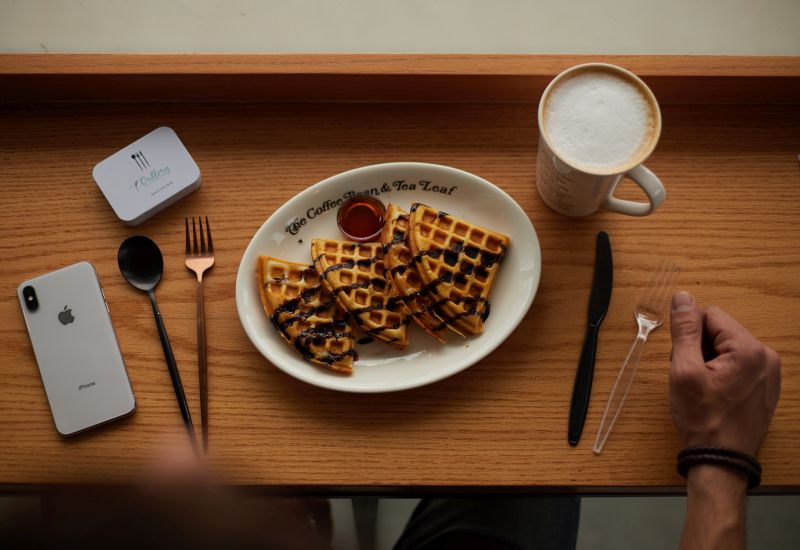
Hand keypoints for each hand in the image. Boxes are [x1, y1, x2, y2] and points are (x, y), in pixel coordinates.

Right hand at [669, 291, 780, 455]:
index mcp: (749, 350)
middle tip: (692, 377)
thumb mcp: (684, 371)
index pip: (711, 315)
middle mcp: (767, 357)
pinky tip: (715, 393)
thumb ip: (685, 330)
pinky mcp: (768, 386)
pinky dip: (723, 373)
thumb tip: (683, 298)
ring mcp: (771, 373)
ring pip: (729, 347)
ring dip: (711, 360)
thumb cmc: (702, 419)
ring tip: (703, 388)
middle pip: (722, 331)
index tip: (684, 361)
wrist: (721, 461)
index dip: (690, 334)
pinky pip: (740, 364)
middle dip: (701, 348)